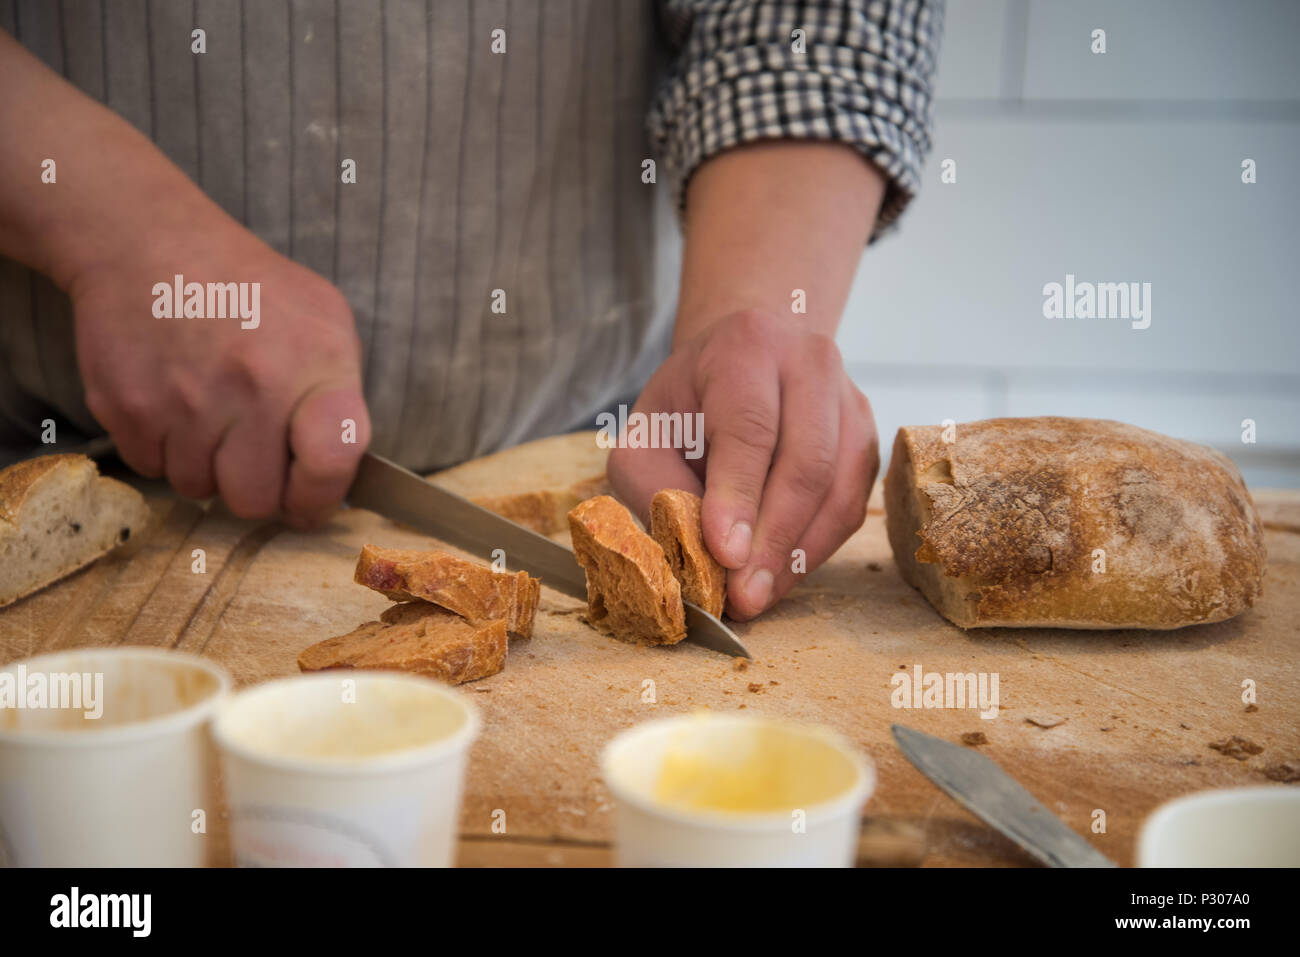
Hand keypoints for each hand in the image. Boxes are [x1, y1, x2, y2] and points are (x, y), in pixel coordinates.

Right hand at [70, 222, 370, 526]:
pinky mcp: (127, 407)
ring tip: (210, 412)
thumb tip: (340, 472)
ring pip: (199, 489)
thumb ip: (340, 398)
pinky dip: (163, 449)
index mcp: (313, 366)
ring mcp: (184, 401)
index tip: (309, 498)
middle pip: (255, 500)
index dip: (319, 496)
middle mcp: (251, 386)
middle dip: (255, 487)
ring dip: (206, 466)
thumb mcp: (325, 322)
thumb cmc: (251, 289)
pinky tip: (173, 403)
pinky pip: (151, 468)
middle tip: (251, 452)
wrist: (151, 244)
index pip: (330, 462)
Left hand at [607, 310, 878, 619]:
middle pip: (807, 459)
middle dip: (774, 538)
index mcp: (745, 347)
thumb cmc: (688, 406)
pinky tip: (781, 572)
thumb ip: (656, 484)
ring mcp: (848, 399)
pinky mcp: (867, 437)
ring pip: (839, 487)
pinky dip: (817, 547)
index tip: (725, 553)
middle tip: (744, 595)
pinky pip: (852, 502)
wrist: (744, 362)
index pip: (749, 427)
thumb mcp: (646, 433)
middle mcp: (809, 363)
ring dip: (798, 553)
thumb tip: (698, 550)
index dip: (738, 494)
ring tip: (759, 595)